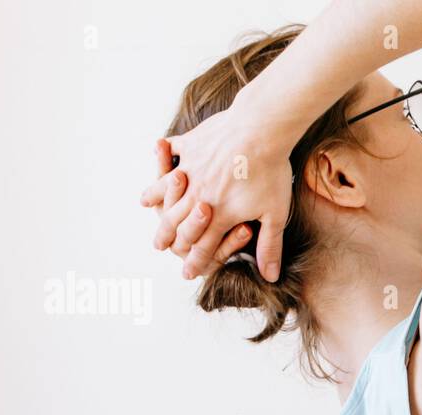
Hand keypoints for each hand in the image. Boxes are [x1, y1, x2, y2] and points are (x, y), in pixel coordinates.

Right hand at [139, 101, 294, 281]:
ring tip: (146, 204)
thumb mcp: (275, 214)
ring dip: (156, 198)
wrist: (262, 129)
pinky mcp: (191, 146)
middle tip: (159, 245)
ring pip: (167, 190)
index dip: (195, 262)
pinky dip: (161, 159)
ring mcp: (192, 171)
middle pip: (176, 222)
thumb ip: (269, 247)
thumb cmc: (272, 172)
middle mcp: (199, 195)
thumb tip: (270, 278)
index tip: (187, 273)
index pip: (202, 246)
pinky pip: (171, 155)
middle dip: (168, 236)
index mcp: (218, 215)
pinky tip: (156, 157)